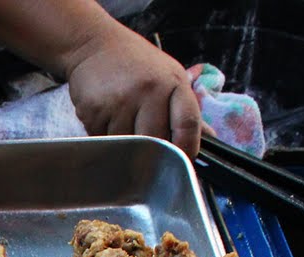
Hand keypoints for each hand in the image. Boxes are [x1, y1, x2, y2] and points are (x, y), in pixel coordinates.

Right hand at [63, 24, 200, 156]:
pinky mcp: (95, 111)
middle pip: (156, 142)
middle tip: (150, 155)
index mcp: (172, 83)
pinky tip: (107, 123)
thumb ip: (186, 109)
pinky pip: (105, 141)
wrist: (94, 47)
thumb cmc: (137, 64)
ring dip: (127, 148)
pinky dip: (108, 141)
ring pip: (128, 146)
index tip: (183, 161)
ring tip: (124, 129)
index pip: (188, 124)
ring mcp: (120, 102)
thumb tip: (209, 136)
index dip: (188, 149)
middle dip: (154, 155)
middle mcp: (148, 91)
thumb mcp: (169, 77)